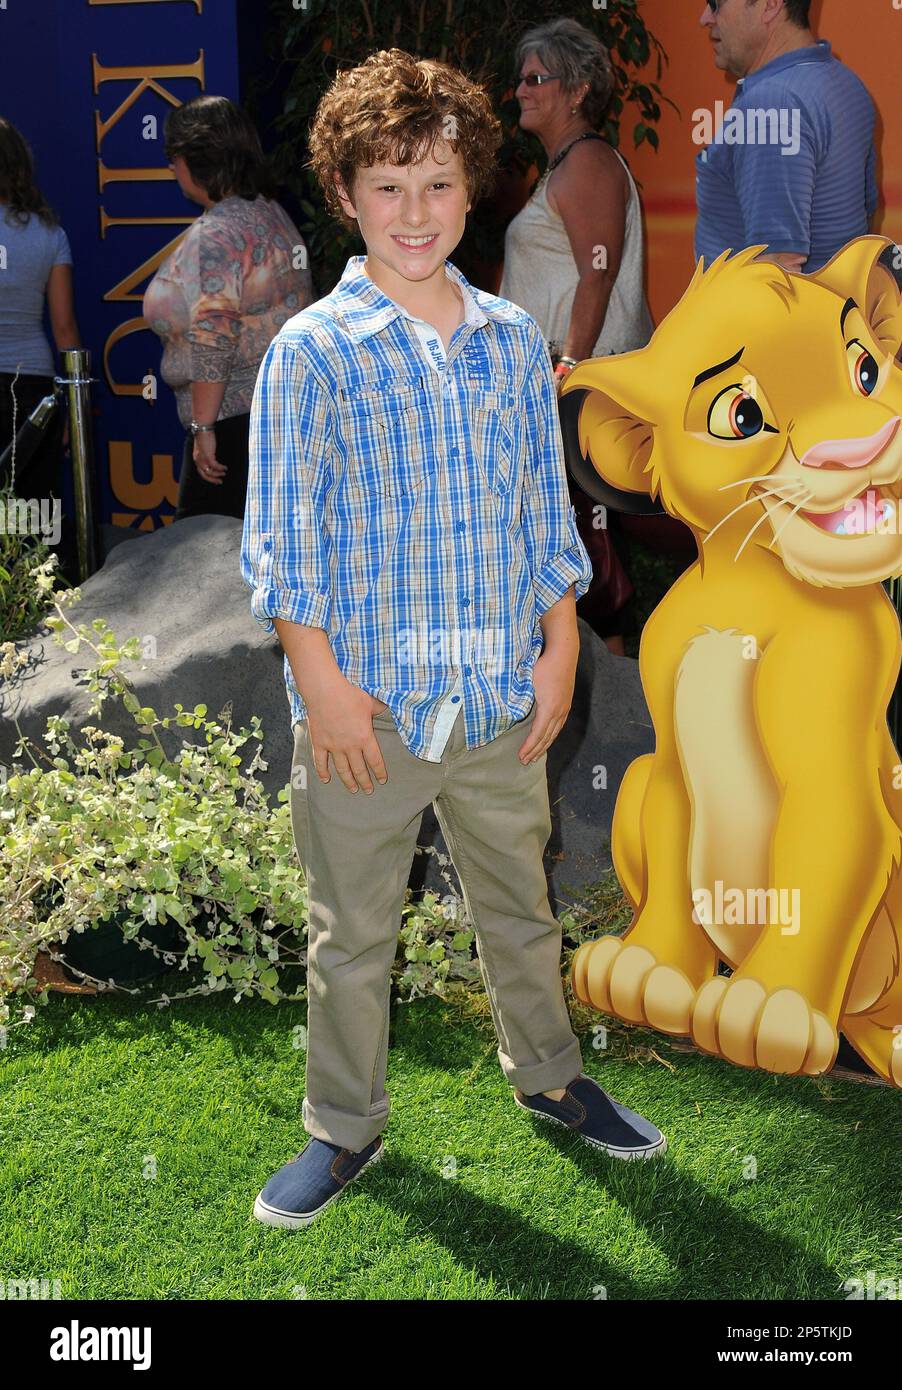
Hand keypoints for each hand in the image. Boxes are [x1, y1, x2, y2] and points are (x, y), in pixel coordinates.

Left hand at [193, 428, 226, 484]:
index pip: (201, 472)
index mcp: (196, 458)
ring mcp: (202, 459)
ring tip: (224, 474)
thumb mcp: (204, 447)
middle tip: (220, 482)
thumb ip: (206, 454)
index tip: (215, 479)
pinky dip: (220, 468)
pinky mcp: (208, 456)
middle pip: (204, 475)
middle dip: (212, 479)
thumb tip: (212, 458)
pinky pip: (215, 466)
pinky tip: (225, 468)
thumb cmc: (204, 436)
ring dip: (217, 474)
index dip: (208, 477)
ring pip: (209, 472)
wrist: (203, 428)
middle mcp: (197, 460)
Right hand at [306, 680, 389, 791]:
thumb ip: (379, 709)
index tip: (381, 780)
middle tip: (368, 790)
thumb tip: (387, 709)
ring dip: (348, 781)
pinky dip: (323, 772)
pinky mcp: (319, 743)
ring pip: (342, 769)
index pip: (375, 760)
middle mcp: (350, 746)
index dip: (379, 772)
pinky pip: (321, 762)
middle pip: (359, 769)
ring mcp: (333, 746)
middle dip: (365, 782)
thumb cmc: (349, 695)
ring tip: (353, 789)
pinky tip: (326, 780)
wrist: (325, 692)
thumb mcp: (370, 702)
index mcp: (365, 738)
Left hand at [518, 647, 575, 763]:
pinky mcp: (566, 704)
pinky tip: (546, 740)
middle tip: (525, 761)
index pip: (537, 734)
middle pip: (547, 737)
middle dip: (536, 751)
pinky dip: (551, 736)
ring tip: (535, 756)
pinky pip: (558, 726)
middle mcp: (559, 712)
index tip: (520, 756)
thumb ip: (520, 698)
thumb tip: (507, 710)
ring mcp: (564, 708)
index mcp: (549, 708)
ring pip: (554, 733)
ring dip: (544, 746)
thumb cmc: (543, 665)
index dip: (529, 747)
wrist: (563, 653)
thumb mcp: (528, 682)